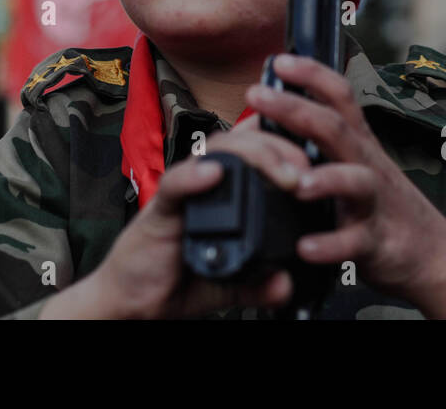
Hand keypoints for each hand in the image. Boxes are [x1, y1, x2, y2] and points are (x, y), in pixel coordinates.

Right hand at [82, 120, 313, 318]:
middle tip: (306, 171)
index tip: (314, 154)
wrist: (131, 303)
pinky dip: (194, 177)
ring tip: (282, 174)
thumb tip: (283, 284)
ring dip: (253, 156)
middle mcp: (203, 184)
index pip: (254, 149)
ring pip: (217, 152)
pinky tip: (213, 175)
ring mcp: (182, 193)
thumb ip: (256, 283)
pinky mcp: (159, 210)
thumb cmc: (174, 280)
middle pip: (243, 142)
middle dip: (279, 148)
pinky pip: (176, 185)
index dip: (283, 141)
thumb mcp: (227, 285)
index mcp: (223, 193)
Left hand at [243, 54, 445, 317]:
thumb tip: (274, 116)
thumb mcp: (356, 162)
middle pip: (334, 127)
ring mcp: (373, 201)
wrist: (433, 253)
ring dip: (324, 180)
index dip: (312, 73)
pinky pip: (353, 242)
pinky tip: (305, 247)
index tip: (278, 59)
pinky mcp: (376, 241)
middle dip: (295, 107)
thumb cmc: (382, 202)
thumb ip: (323, 140)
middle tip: (257, 94)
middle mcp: (366, 163)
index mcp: (358, 142)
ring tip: (295, 183)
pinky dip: (329, 245)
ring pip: (353, 181)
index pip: (340, 95)